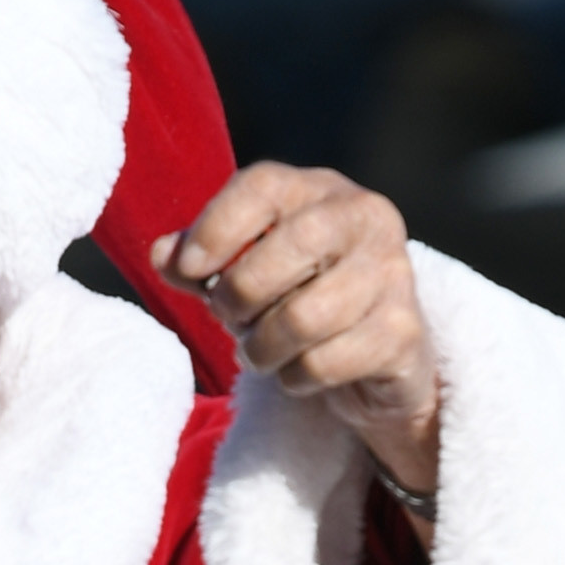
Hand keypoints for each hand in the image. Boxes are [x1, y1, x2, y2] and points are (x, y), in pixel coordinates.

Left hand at [154, 163, 440, 501]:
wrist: (380, 356)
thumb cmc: (301, 299)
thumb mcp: (244, 272)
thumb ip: (200, 262)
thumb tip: (162, 254)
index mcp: (321, 191)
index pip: (264, 186)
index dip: (216, 226)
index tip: (187, 268)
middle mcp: (366, 219)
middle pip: (289, 248)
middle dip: (241, 295)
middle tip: (230, 319)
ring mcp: (392, 273)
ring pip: (304, 317)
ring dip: (263, 348)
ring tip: (260, 351)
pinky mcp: (402, 332)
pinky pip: (324, 362)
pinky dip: (296, 378)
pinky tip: (298, 373)